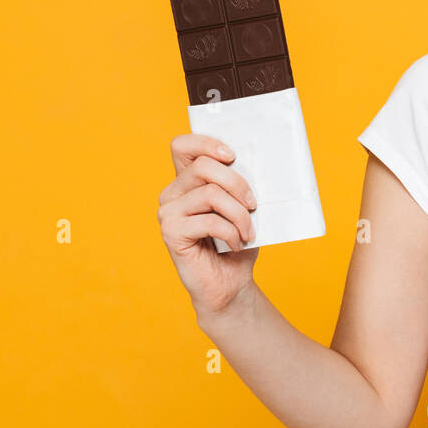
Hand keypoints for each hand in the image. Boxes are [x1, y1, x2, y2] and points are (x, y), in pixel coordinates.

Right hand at [157, 134, 259, 318]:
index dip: (206, 143)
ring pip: (210, 194)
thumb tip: (259, 161)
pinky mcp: (171, 233)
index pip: (183, 146)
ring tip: (248, 231)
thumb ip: (240, 184)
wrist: (230, 284)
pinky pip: (209, 221)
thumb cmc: (238, 242)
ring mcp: (168, 213)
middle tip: (253, 204)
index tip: (233, 156)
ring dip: (239, 214)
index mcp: (187, 181)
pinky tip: (236, 244)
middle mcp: (172, 193)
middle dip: (237, 183)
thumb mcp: (243, 207)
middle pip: (203, 167)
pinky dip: (231, 233)